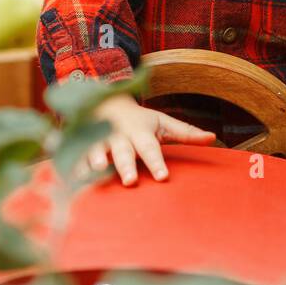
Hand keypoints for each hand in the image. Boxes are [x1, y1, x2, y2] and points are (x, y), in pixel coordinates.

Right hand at [78, 94, 216, 185]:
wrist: (104, 103)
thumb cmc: (140, 120)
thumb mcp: (163, 122)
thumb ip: (186, 132)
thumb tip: (213, 138)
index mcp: (140, 132)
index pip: (151, 149)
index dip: (157, 163)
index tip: (163, 177)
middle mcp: (119, 138)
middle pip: (124, 153)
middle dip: (125, 166)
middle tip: (130, 181)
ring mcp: (99, 143)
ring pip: (97, 152)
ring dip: (96, 161)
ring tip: (98, 171)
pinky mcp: (82, 149)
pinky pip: (77, 158)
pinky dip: (74, 168)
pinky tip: (72, 179)